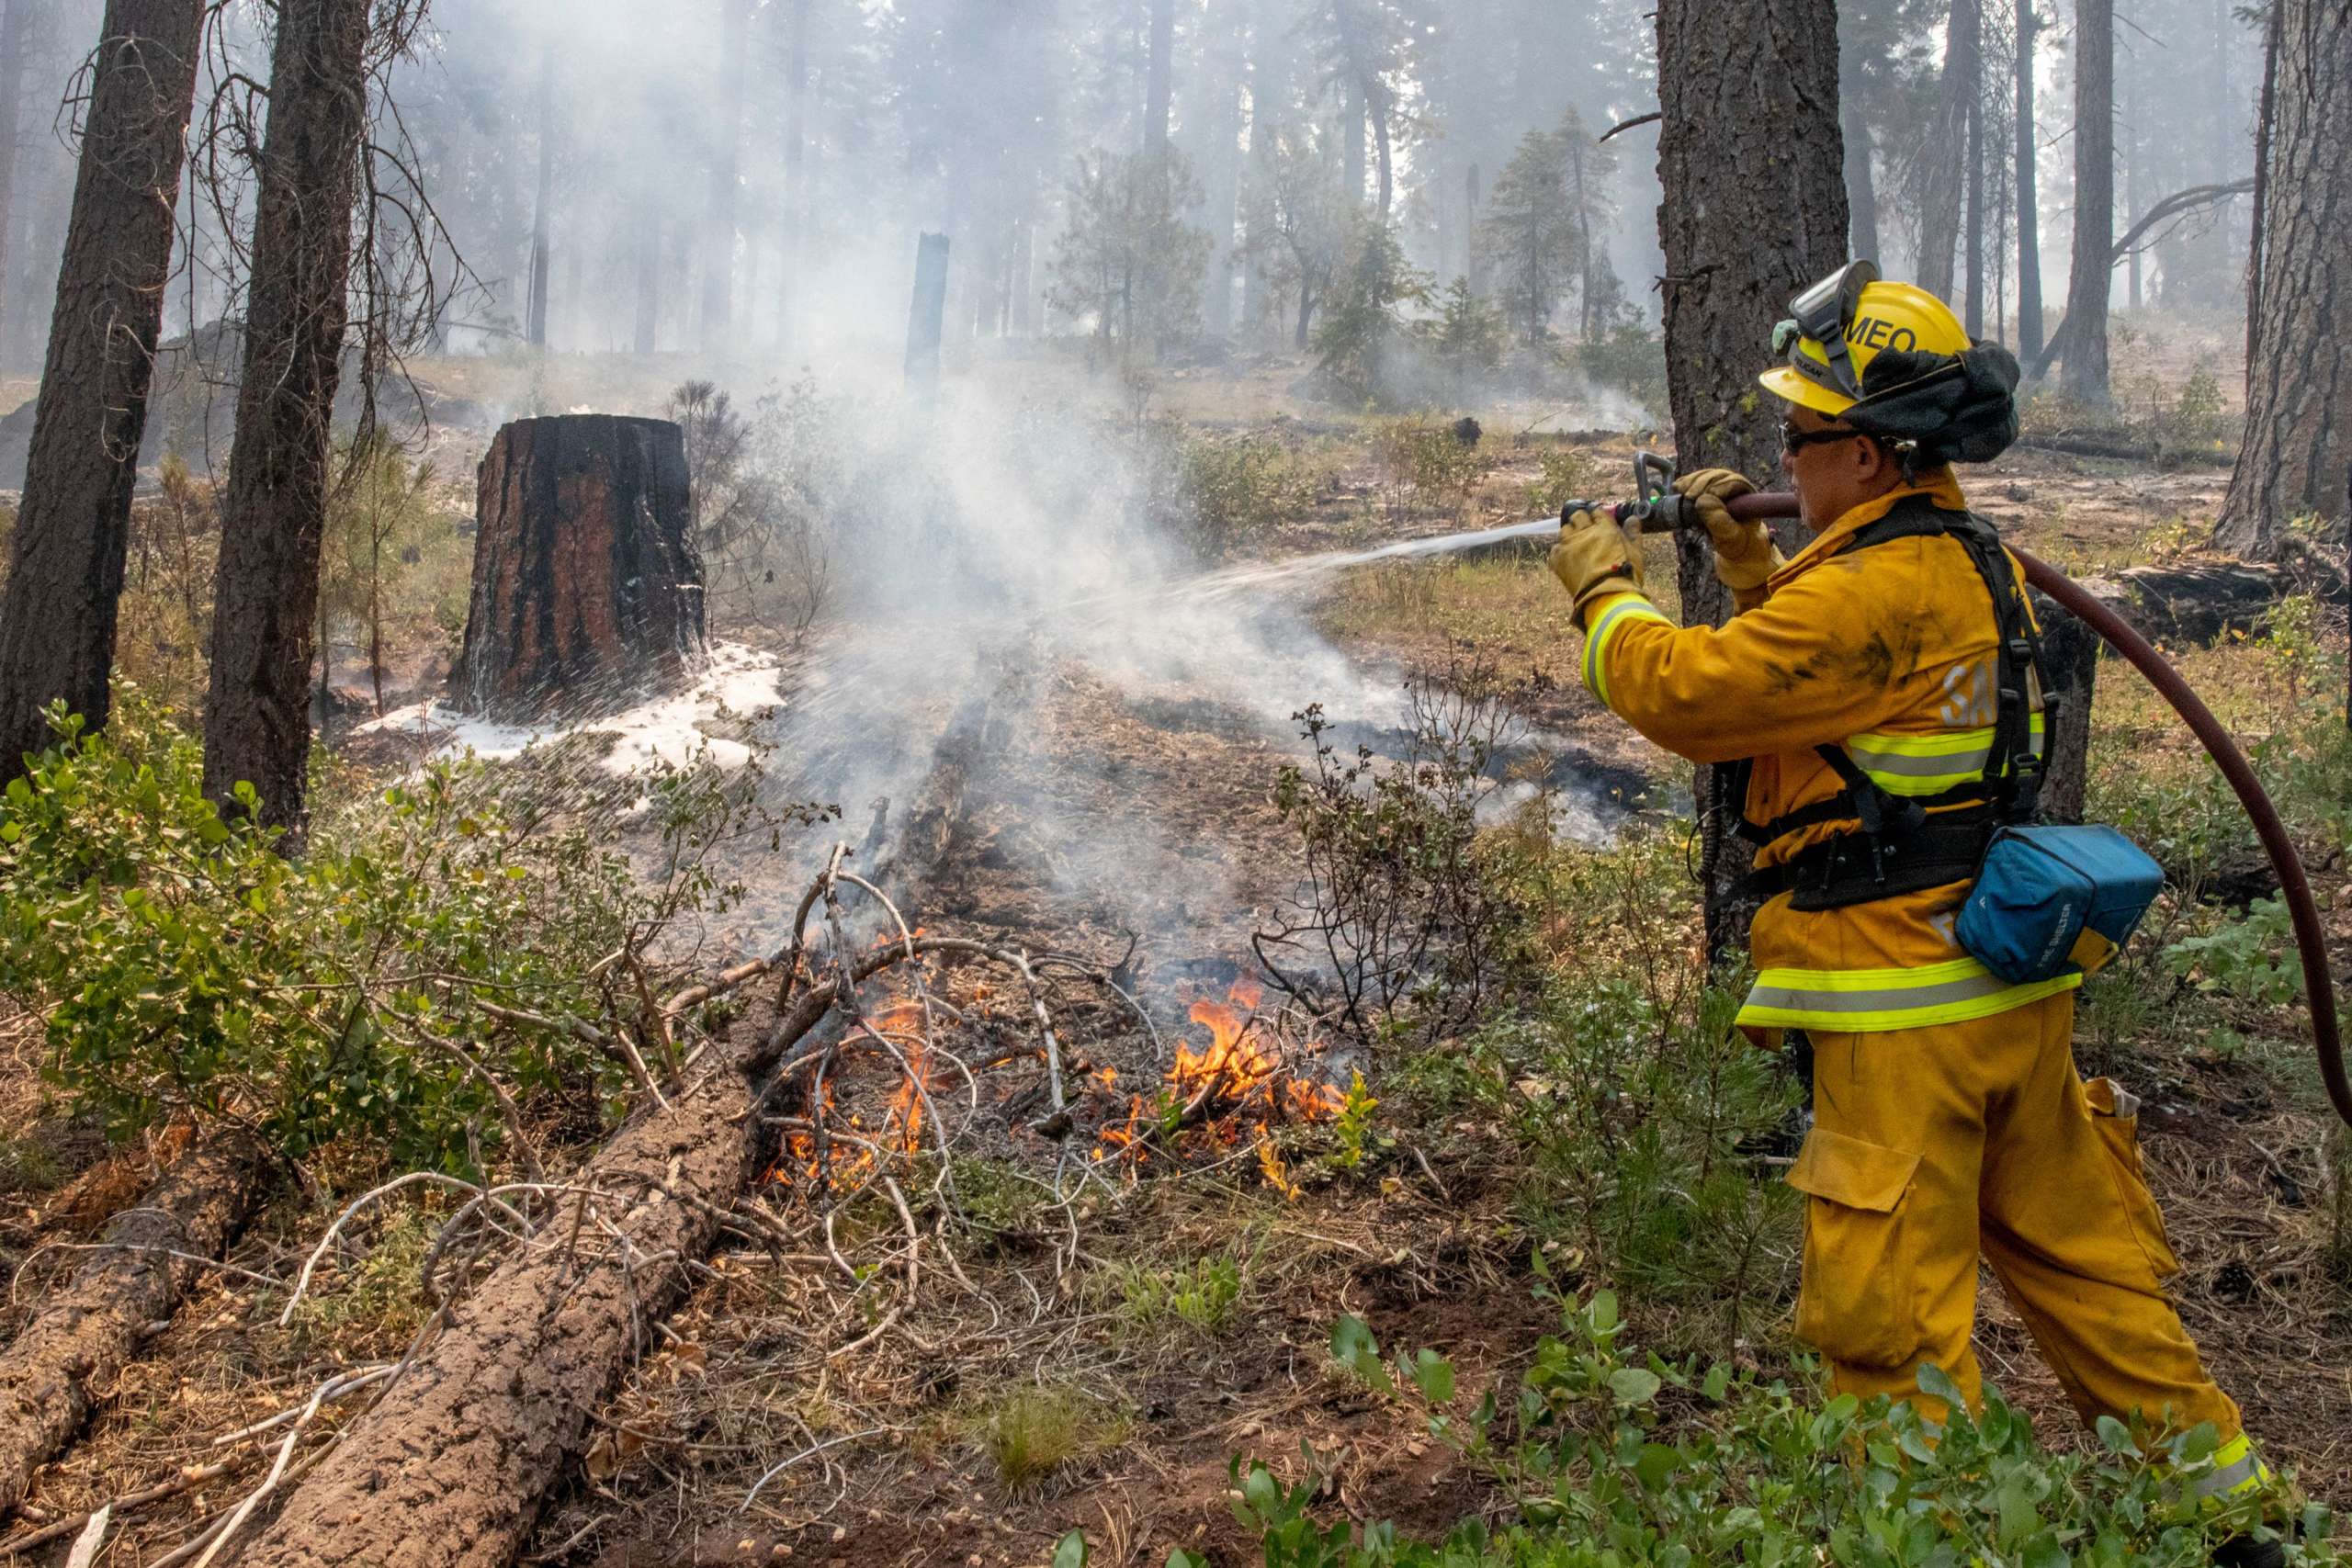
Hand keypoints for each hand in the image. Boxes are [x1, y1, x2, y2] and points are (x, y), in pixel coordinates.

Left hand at [1550, 508, 1642, 613]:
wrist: (1607, 597)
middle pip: (1577, 516)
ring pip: (1564, 530)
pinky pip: (1555, 549)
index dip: (1597, 516)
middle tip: (1586, 530)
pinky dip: (1560, 551)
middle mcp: (1584, 533)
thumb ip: (1633, 533)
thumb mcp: (1635, 552)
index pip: (1596, 512)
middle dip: (1582, 520)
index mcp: (1604, 528)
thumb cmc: (1624, 575)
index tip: (1598, 520)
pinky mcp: (1558, 560)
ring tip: (1576, 543)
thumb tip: (1633, 519)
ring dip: (1570, 534)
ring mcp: (1569, 545)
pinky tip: (1568, 557)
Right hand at [1675, 467, 1777, 590]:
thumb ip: (1718, 520)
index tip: (1700, 498)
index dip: (1716, 486)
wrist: (1737, 550)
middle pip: (1719, 476)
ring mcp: (1724, 490)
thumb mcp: (1729, 537)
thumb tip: (1701, 501)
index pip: (1733, 482)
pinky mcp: (1711, 493)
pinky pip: (1699, 481)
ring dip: (1693, 481)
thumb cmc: (1738, 545)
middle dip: (1701, 483)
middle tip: (1688, 496)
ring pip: (1708, 476)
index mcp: (1748, 498)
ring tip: (1681, 490)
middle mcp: (1737, 490)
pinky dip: (1688, 483)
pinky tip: (1677, 487)